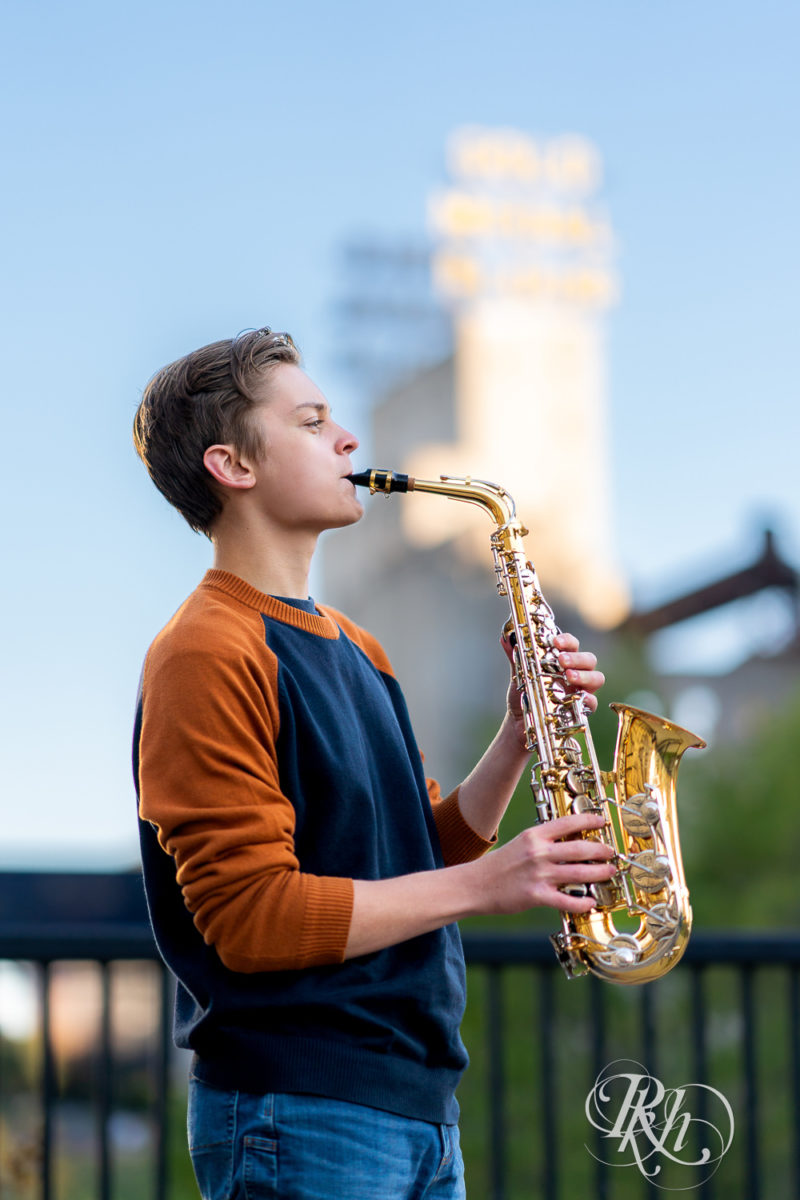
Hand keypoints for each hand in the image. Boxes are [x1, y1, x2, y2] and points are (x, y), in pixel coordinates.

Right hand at [471, 811, 616, 915]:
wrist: (475, 885)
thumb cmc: (498, 866)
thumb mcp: (519, 844)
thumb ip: (541, 843)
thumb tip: (567, 843)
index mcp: (533, 836)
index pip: (567, 823)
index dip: (589, 820)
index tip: (602, 821)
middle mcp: (538, 852)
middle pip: (579, 848)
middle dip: (601, 850)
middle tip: (611, 852)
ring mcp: (538, 875)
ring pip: (579, 873)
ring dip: (599, 873)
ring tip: (609, 873)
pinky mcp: (536, 896)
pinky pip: (567, 900)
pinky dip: (582, 902)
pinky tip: (590, 902)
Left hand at [501, 630, 604, 747]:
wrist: (518, 722)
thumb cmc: (523, 693)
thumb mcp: (518, 675)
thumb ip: (516, 657)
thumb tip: (506, 639)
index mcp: (562, 660)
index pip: (572, 644)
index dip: (567, 640)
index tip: (556, 642)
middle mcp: (575, 673)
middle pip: (589, 659)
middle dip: (577, 658)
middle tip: (562, 660)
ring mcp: (580, 690)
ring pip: (596, 678)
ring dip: (584, 675)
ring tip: (569, 676)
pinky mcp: (580, 709)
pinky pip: (592, 703)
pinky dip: (589, 699)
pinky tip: (580, 697)